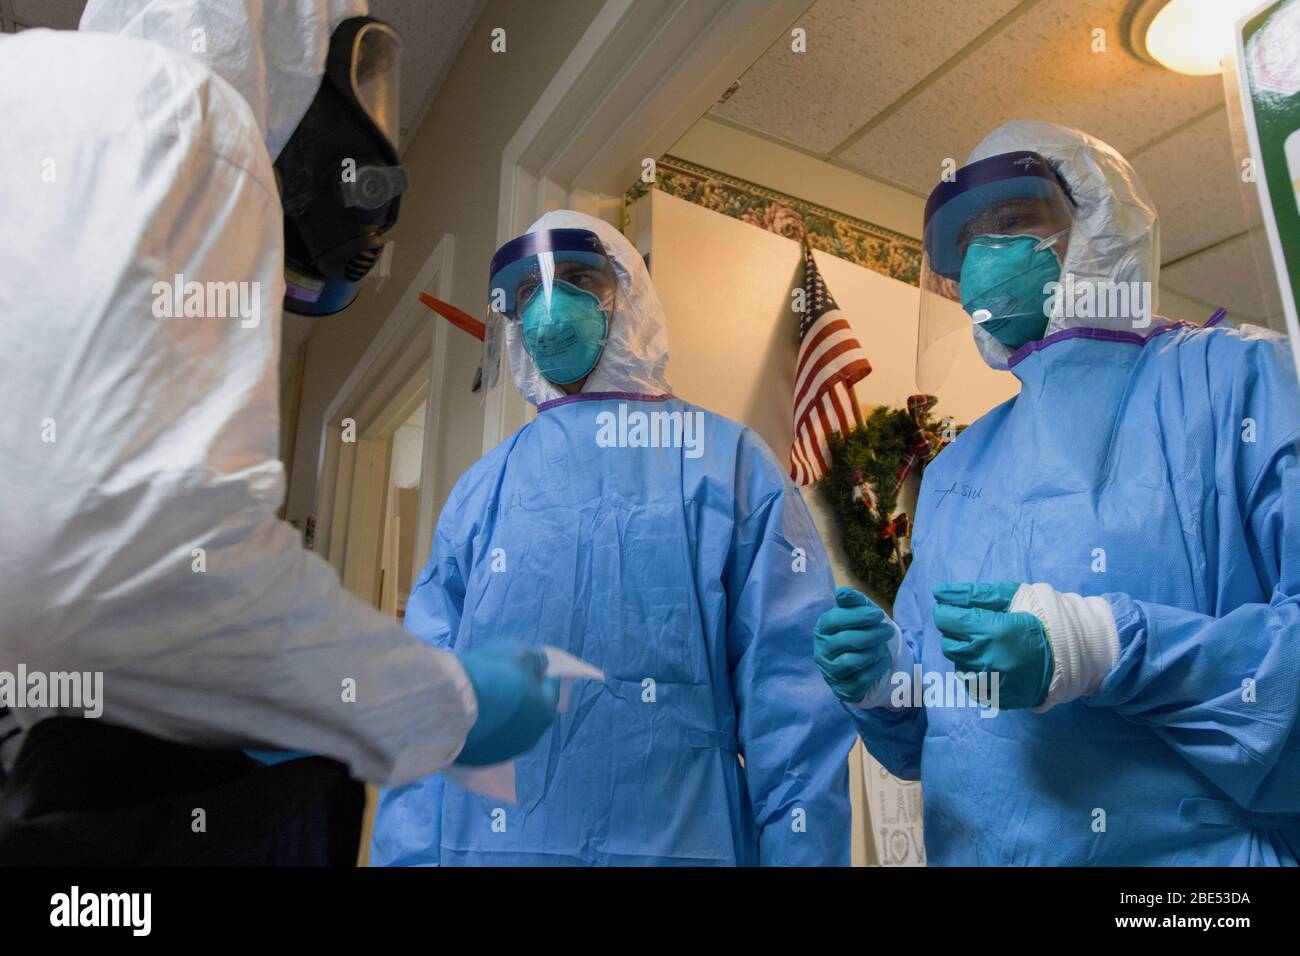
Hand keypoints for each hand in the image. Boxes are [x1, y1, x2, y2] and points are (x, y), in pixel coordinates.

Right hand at [454, 642, 559, 765]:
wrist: (450, 704)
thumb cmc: (490, 675)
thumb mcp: (518, 653)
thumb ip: (536, 659)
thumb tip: (542, 665)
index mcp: (545, 712)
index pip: (550, 688)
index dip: (539, 673)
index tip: (527, 665)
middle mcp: (530, 738)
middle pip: (530, 711)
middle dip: (521, 696)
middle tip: (502, 680)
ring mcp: (504, 752)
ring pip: (508, 729)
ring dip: (502, 715)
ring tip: (482, 700)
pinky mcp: (480, 761)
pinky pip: (485, 740)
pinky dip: (483, 729)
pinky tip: (469, 717)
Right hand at [813, 587, 896, 704]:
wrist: (870, 663)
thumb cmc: (863, 633)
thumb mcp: (861, 614)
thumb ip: (854, 601)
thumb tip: (842, 593)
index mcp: (822, 629)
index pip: (834, 620)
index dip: (858, 616)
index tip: (878, 615)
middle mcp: (821, 651)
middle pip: (846, 640)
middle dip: (872, 634)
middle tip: (888, 631)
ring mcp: (830, 672)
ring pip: (852, 661)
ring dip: (874, 652)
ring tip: (882, 648)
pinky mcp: (842, 689)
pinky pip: (861, 679)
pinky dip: (877, 669)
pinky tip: (882, 661)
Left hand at [932, 582, 1052, 709]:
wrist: (1069, 655)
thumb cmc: (1039, 620)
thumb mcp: (1010, 597)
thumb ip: (972, 594)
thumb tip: (938, 593)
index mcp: (993, 631)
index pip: (947, 620)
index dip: (947, 612)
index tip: (954, 611)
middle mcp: (988, 659)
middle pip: (948, 643)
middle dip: (956, 632)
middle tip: (975, 628)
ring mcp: (992, 682)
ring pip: (957, 664)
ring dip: (965, 653)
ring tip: (987, 646)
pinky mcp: (996, 698)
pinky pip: (969, 685)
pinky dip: (974, 672)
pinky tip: (990, 664)